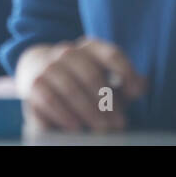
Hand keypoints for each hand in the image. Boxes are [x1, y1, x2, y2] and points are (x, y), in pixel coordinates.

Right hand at [16, 37, 147, 131]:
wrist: (37, 70)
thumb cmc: (80, 79)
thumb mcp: (104, 76)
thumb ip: (124, 81)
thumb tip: (141, 85)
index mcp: (90, 47)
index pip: (111, 54)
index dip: (126, 72)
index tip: (135, 93)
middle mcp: (68, 52)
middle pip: (91, 74)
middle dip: (107, 102)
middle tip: (119, 124)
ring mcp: (49, 66)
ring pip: (70, 88)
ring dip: (89, 112)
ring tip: (102, 129)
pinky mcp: (34, 84)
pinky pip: (49, 100)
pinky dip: (64, 115)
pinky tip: (76, 127)